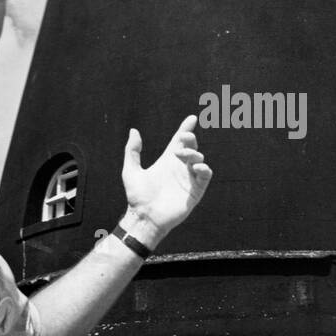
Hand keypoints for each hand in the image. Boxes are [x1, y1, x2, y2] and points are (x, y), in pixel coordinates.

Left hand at [120, 114, 212, 247]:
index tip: (192, 118)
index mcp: (167, 161)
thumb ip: (132, 151)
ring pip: (199, 159)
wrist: (144, 217)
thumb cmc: (137, 197)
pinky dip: (204, 168)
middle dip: (190, 139)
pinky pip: (205, 176)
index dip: (185, 129)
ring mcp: (188, 179)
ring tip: (183, 155)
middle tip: (184, 138)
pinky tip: (196, 166)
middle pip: (191, 147)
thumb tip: (134, 131)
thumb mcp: (131, 171)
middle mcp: (179, 168)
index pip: (179, 142)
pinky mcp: (195, 191)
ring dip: (194, 153)